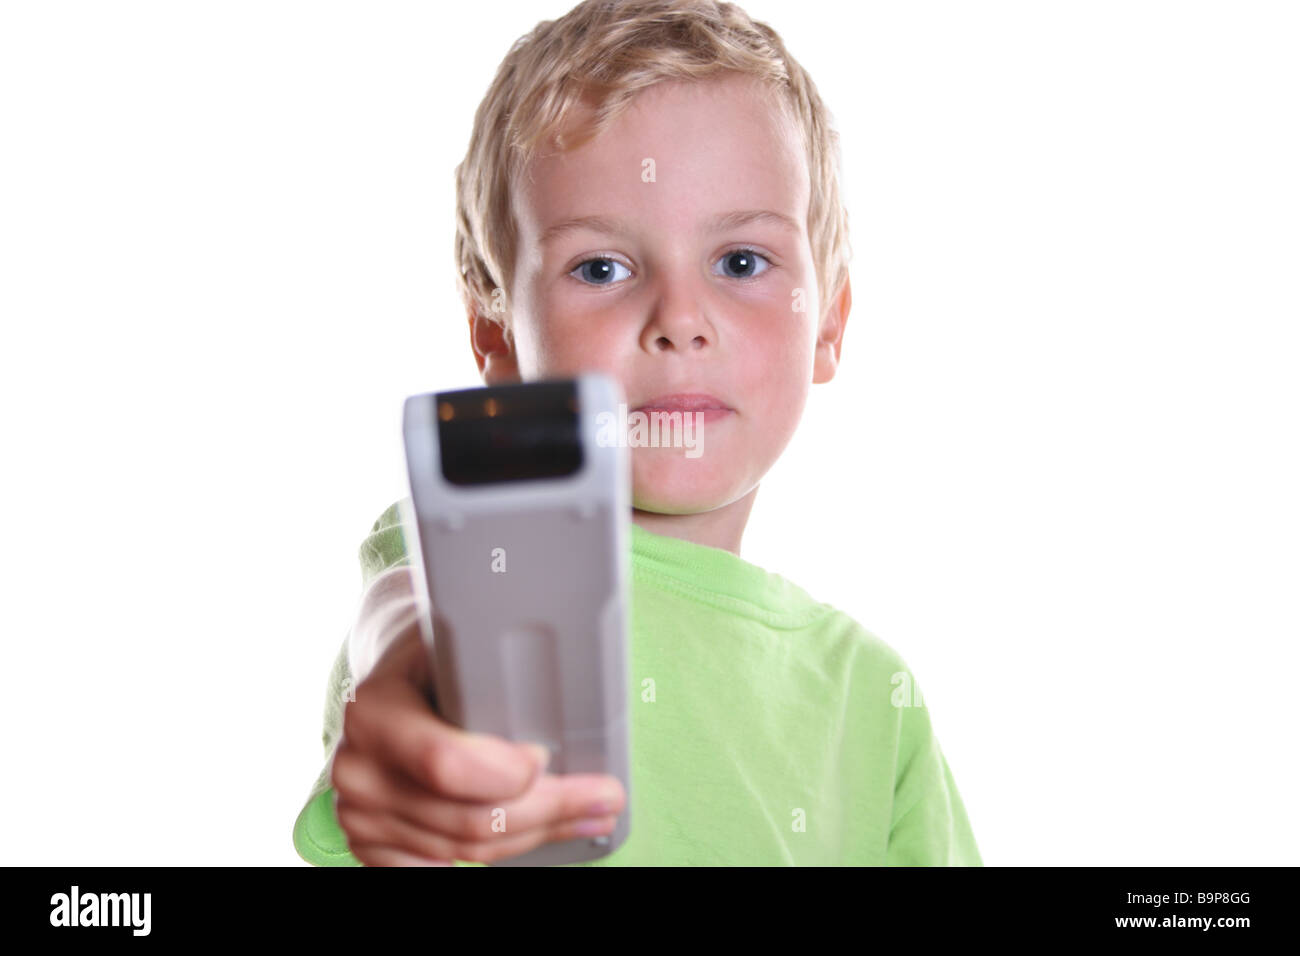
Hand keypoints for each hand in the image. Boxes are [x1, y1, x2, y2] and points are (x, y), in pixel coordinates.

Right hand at [330, 621, 626, 865]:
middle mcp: (357, 769)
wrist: (385, 684)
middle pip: (468, 817)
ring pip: (466, 849)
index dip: (508, 773)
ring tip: (590, 813)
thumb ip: (487, 664)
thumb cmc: (432, 657)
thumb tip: (567, 679)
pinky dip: (502, 851)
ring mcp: (360, 816)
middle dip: (549, 810)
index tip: (551, 758)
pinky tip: (542, 832)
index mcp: (373, 711)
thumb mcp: (452, 639)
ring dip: (536, 834)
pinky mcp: (371, 846)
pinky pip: (445, 866)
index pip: (446, 763)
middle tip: (605, 797)